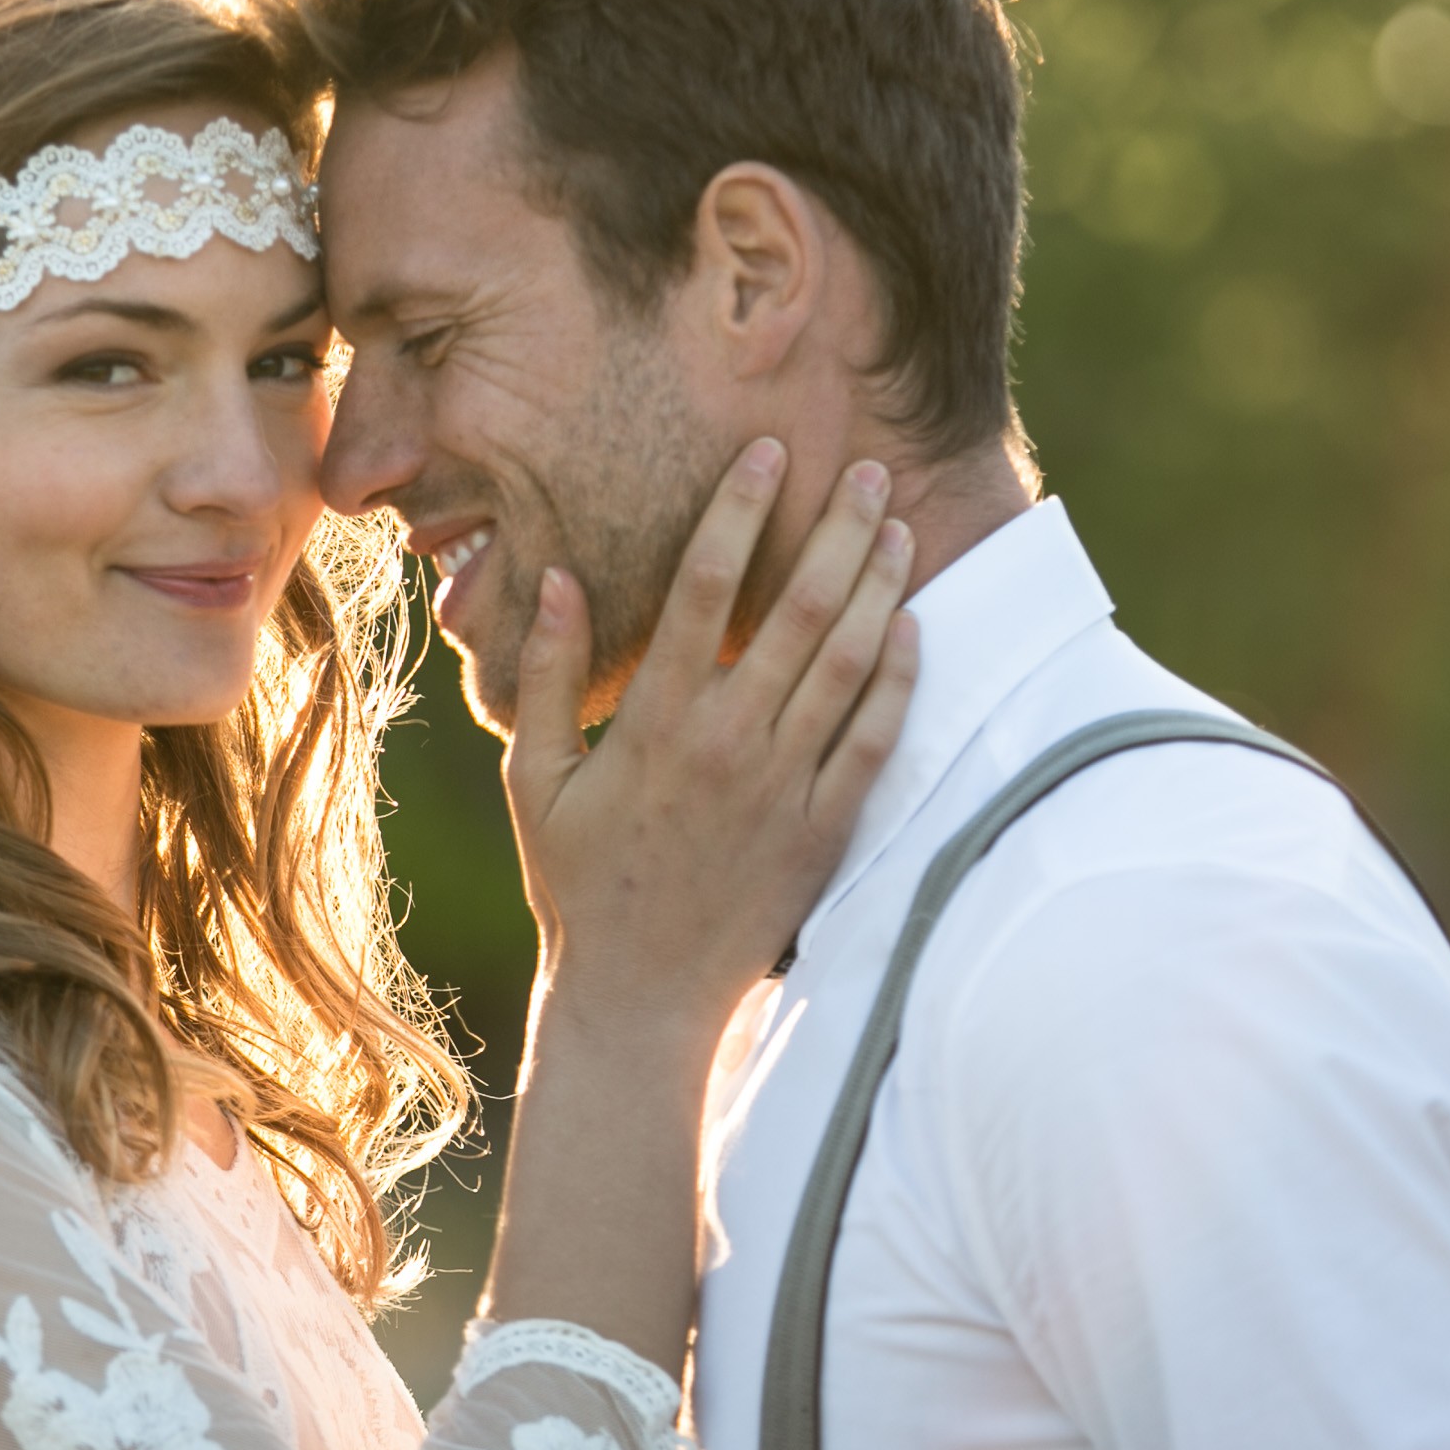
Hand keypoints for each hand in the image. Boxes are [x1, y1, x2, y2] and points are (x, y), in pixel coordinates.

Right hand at [503, 439, 919, 1054]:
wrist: (640, 996)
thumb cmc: (579, 883)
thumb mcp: (535, 779)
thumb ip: (550, 677)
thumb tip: (560, 578)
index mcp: (655, 722)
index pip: (705, 589)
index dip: (739, 511)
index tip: (766, 453)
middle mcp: (728, 744)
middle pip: (799, 609)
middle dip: (837, 528)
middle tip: (866, 468)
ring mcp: (784, 787)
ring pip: (849, 664)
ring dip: (879, 586)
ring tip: (899, 526)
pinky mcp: (823, 830)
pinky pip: (875, 740)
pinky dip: (900, 680)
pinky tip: (914, 627)